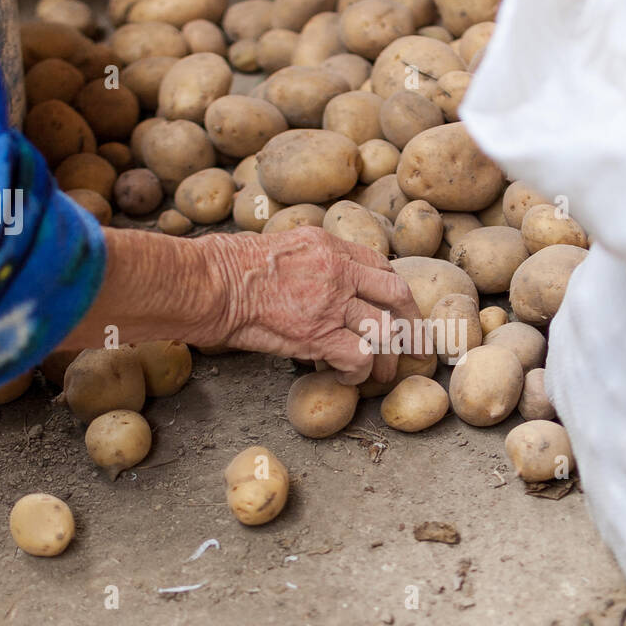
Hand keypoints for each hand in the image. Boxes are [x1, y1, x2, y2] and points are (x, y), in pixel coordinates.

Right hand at [202, 226, 421, 384]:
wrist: (209, 284)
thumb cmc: (226, 267)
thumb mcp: (275, 247)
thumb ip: (305, 261)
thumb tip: (315, 283)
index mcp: (327, 246)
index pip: (380, 265)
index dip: (394, 291)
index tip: (399, 309)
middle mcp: (337, 270)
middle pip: (397, 294)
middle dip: (412, 323)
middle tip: (416, 346)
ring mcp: (330, 302)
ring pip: (384, 331)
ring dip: (387, 359)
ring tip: (381, 376)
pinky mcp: (317, 334)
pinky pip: (358, 357)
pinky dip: (358, 373)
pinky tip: (346, 380)